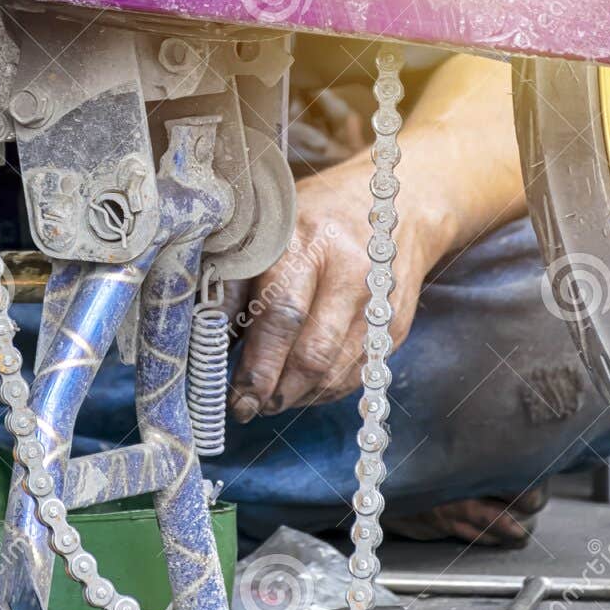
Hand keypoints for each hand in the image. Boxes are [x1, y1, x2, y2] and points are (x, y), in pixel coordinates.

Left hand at [226, 54, 526, 419]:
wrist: (402, 203)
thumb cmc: (318, 216)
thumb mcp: (271, 230)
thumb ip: (238, 279)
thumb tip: (207, 338)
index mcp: (307, 241)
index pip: (279, 314)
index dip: (255, 364)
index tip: (233, 394)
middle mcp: (348, 271)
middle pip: (310, 351)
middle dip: (275, 389)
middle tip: (249, 407)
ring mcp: (378, 301)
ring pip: (335, 371)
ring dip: (299, 395)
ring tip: (272, 398)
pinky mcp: (394, 324)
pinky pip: (357, 373)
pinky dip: (326, 389)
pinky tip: (305, 387)